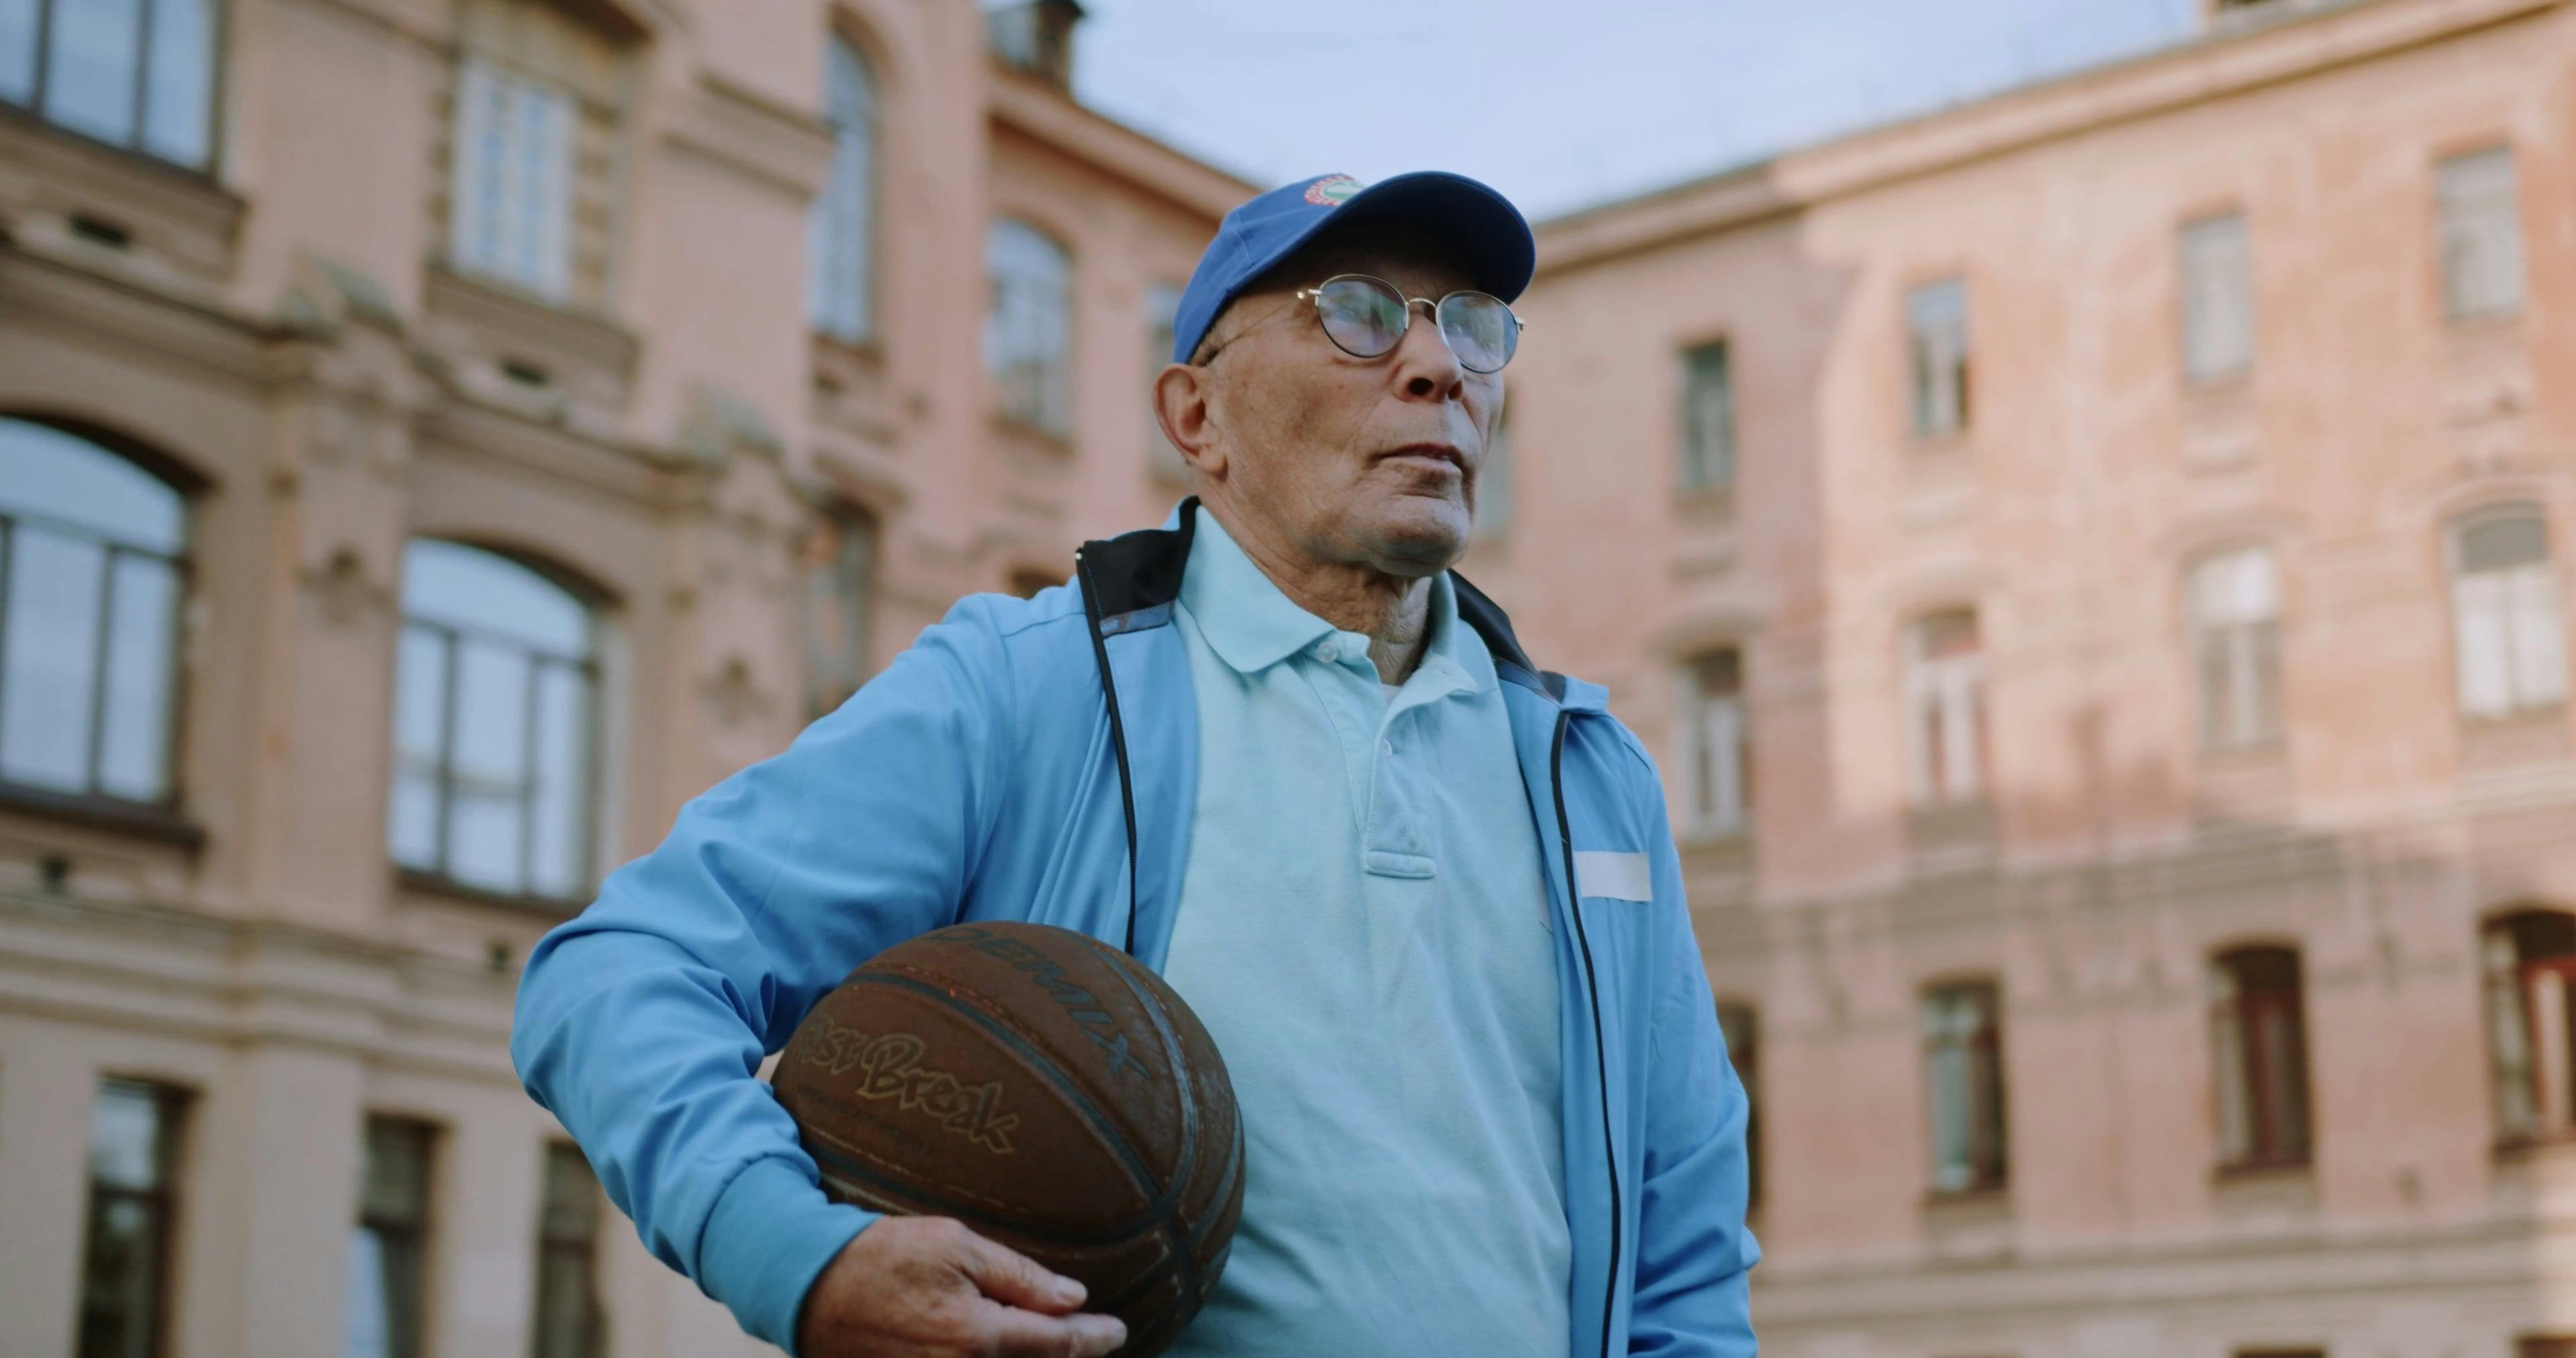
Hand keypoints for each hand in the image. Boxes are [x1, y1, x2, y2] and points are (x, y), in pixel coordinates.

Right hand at [795, 1216, 1128, 1356]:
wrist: (808, 1288)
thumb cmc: (882, 1257)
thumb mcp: (956, 1245)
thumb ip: (1021, 1275)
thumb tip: (1074, 1299)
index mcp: (977, 1336)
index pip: (1058, 1344)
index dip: (1095, 1338)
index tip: (1118, 1330)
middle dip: (1067, 1355)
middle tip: (1094, 1337)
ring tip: (1055, 1342)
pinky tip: (1011, 1349)